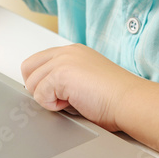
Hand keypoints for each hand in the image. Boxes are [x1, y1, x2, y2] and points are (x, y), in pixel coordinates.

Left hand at [21, 43, 140, 132]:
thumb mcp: (86, 81)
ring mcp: (63, 61)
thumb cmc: (116, 97)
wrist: (130, 101)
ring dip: (47, 98)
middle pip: (28, 68)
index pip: (39, 61)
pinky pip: (39, 94)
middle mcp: (67, 52)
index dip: (41, 81)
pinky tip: (73, 104)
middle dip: (37, 88)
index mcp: (74, 52)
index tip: (53, 94)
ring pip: (32, 83)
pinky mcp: (61, 74)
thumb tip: (47, 92)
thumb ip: (66, 80)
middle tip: (57, 100)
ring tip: (71, 102)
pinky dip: (52, 105)